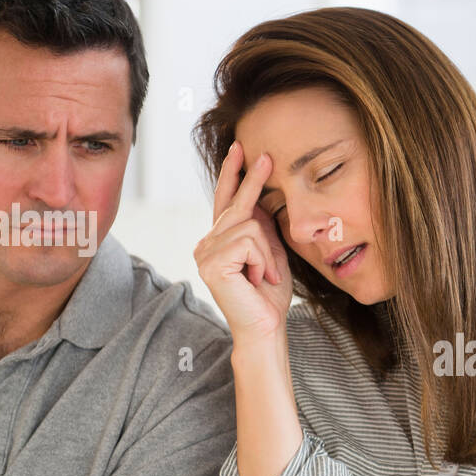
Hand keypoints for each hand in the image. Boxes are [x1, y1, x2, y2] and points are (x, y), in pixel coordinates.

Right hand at [194, 140, 293, 346]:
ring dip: (266, 252)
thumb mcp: (270, 253)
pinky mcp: (211, 263)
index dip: (232, 174)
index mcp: (220, 241)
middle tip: (266, 155)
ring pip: (249, 225)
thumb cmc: (269, 296)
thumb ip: (262, 228)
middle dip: (254, 182)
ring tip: (264, 275)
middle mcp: (207, 244)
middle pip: (235, 204)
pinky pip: (248, 241)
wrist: (266, 328)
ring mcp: (205, 253)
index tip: (239, 148)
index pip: (224, 201)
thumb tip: (261, 198)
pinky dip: (262, 260)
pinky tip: (256, 279)